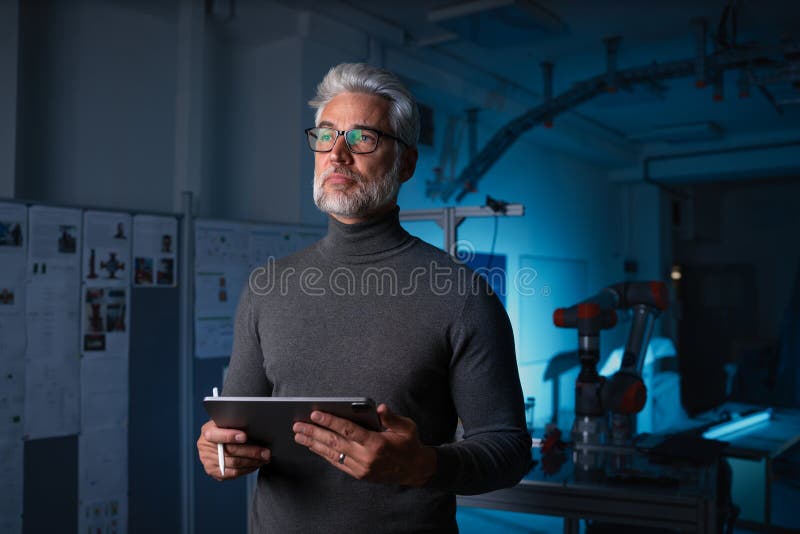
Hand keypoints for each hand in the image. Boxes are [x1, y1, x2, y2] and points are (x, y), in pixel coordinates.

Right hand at [197, 419, 270, 480]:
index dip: (230, 436)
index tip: (244, 436)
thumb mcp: (227, 422)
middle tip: (266, 452)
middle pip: (230, 451)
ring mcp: (207, 461)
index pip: (217, 435)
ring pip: (234, 464)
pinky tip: (255, 465)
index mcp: (208, 431)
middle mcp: (205, 447)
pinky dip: (247, 469)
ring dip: (252, 462)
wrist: (215, 440)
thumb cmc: (226, 428)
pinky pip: (232, 473)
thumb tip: (255, 428)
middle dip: (251, 452)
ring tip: (264, 458)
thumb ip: (235, 424)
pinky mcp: (213, 471)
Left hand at [292, 404, 435, 485]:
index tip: (315, 414)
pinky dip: (323, 454)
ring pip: (332, 454)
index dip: (330, 421)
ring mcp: (361, 468)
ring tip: (298, 436)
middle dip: (314, 433)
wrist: (414, 470)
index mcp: (377, 444)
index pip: (348, 430)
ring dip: (313, 444)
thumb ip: (391, 418)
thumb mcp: (406, 427)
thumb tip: (379, 408)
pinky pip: (337, 462)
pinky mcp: (359, 474)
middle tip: (297, 425)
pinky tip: (313, 446)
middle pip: (335, 443)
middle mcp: (366, 458)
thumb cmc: (409, 444)